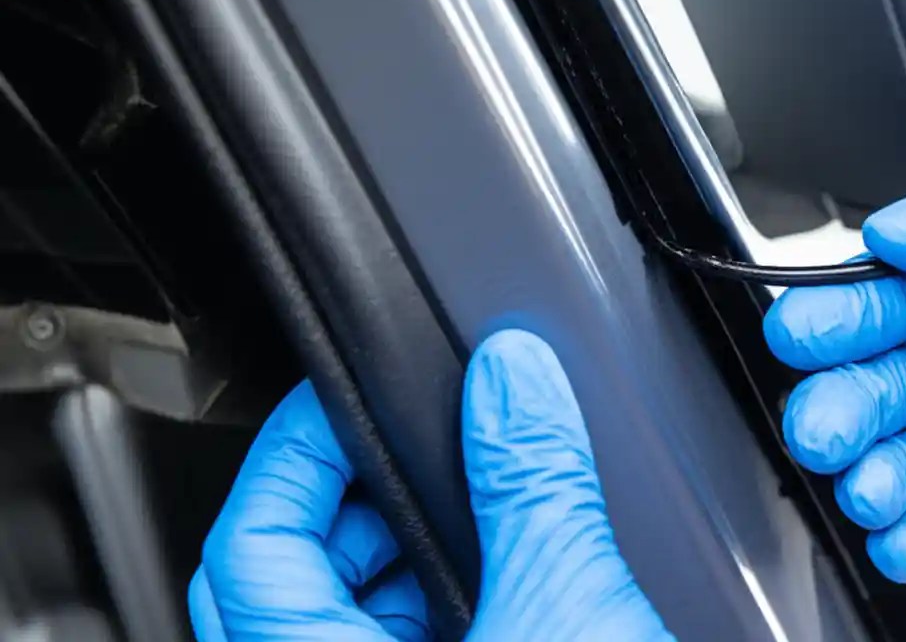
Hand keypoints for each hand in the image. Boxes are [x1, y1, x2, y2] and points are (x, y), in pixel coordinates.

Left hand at [190, 329, 669, 639]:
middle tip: (422, 447)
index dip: (293, 448)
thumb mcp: (570, 610)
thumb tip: (512, 378)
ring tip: (476, 511)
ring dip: (402, 550)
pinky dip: (436, 600)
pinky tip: (505, 578)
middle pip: (284, 571)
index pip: (249, 542)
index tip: (344, 397)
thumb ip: (534, 486)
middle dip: (356, 494)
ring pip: (338, 613)